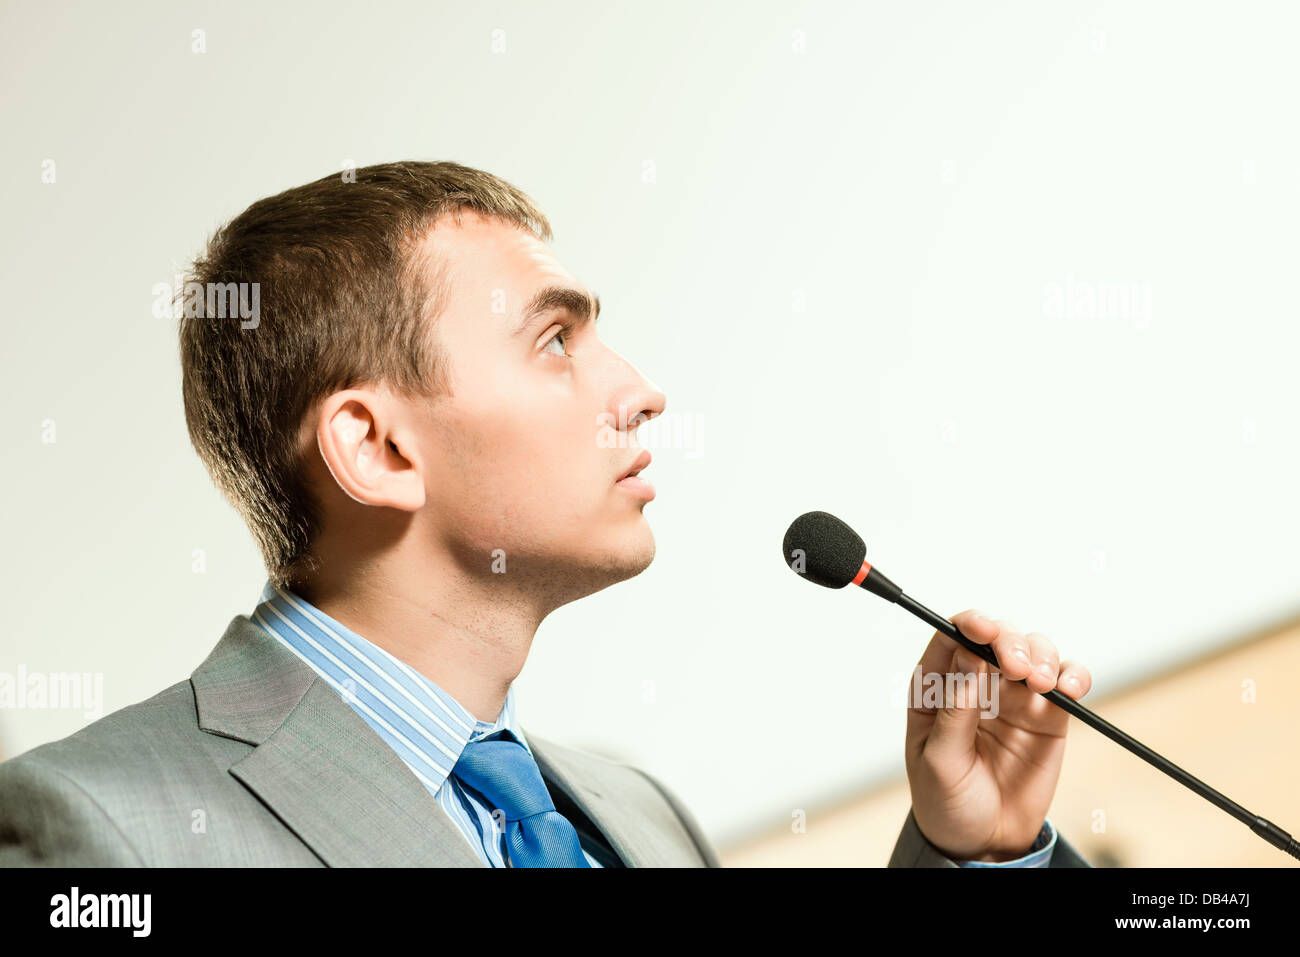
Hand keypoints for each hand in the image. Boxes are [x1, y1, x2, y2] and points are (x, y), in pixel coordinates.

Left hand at [903, 610, 1091, 861]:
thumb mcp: (939, 761)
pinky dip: (1073, 676)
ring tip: (1040, 683)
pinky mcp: (1046, 716)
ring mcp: (1013, 698)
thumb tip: (970, 658)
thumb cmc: (946, 801)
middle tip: (1015, 667)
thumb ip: (954, 711)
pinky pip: (1065, 682)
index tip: (983, 628)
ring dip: (1040, 655)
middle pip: (996, 638)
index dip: (968, 625)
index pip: (951, 639)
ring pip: (1033, 650)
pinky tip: (1068, 688)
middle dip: (1008, 641)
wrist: (983, 844)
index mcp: (936, 689)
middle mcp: (975, 684)